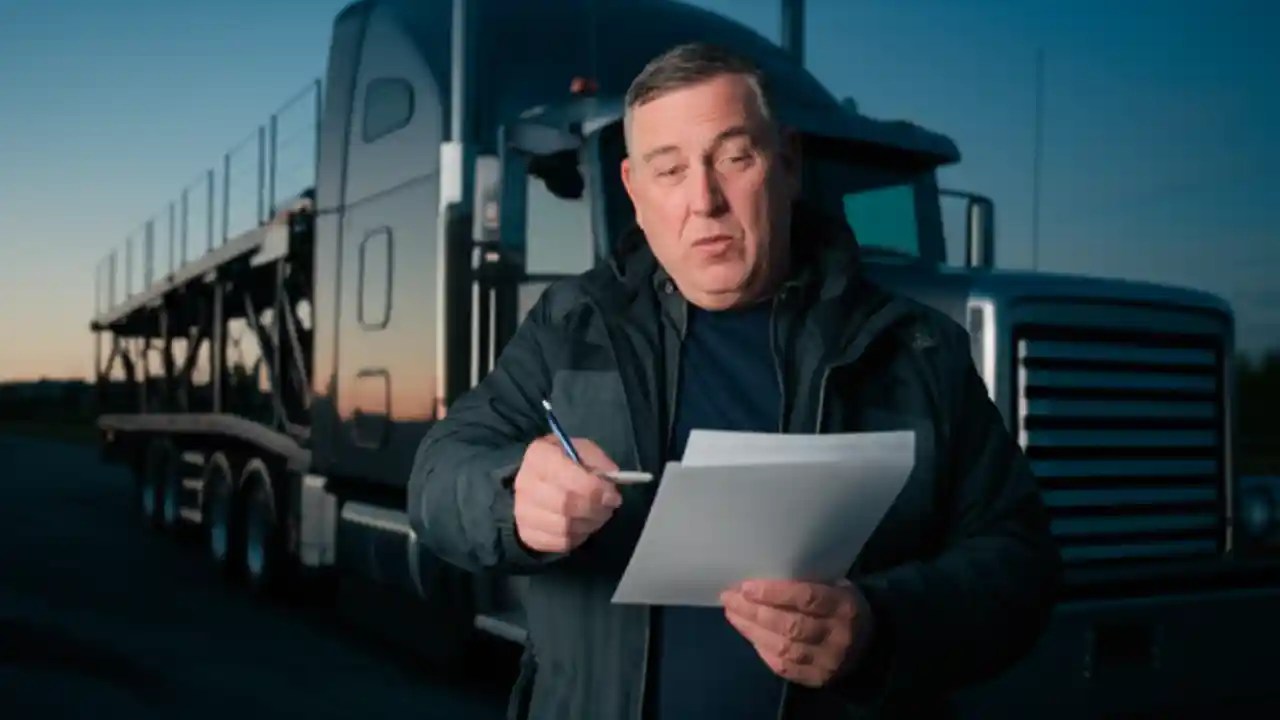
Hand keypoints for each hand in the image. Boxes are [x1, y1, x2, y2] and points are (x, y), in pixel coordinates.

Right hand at [513, 435, 622, 553]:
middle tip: (608, 507)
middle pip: (566, 505)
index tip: (612, 496)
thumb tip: (609, 487)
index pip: (570, 479)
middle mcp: (525, 483)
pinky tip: (581, 525)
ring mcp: (522, 511)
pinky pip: (560, 543)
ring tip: (596, 516)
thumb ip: (599, 464)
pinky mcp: (528, 534)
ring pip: (564, 528)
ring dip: (589, 525)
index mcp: (540, 456)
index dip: (596, 491)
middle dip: (595, 510)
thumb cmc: (565, 463)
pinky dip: (578, 537)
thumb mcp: (583, 451)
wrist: (536, 482)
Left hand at [721, 578, 873, 688]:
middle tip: (729, 597)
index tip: (745, 586)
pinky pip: (784, 667)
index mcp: (844, 606)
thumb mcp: (837, 586)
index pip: (806, 598)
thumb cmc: (843, 605)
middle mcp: (838, 636)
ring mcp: (828, 661)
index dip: (773, 592)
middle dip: (754, 611)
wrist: (871, 644)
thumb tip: (762, 577)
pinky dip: (762, 650)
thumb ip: (808, 582)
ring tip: (732, 614)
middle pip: (790, 625)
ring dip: (752, 630)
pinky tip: (749, 634)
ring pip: (783, 648)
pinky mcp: (817, 678)